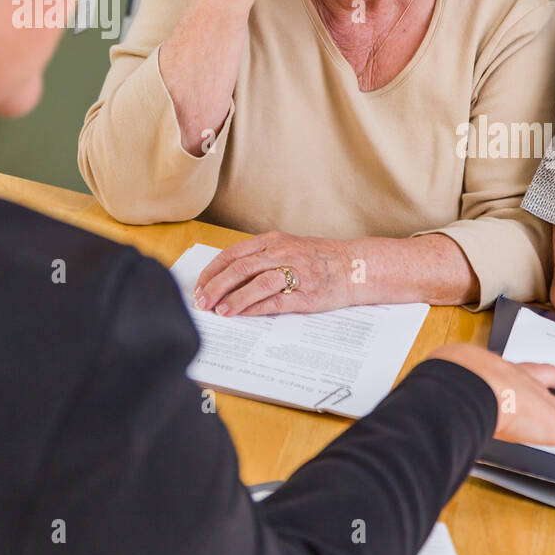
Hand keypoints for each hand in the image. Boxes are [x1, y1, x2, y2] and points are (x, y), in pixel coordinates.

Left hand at [193, 231, 352, 315]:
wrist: (355, 266)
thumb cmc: (320, 259)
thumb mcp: (288, 248)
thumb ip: (260, 258)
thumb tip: (226, 278)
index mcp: (274, 240)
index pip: (233, 254)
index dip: (212, 271)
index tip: (199, 286)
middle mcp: (283, 253)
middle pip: (240, 268)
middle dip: (215, 287)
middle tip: (201, 302)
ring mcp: (296, 273)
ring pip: (257, 283)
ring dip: (234, 299)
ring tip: (219, 311)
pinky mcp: (306, 294)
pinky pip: (276, 301)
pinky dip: (256, 308)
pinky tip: (243, 315)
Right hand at [429, 343, 554, 457]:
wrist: (468, 383)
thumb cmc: (457, 378)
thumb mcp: (453, 374)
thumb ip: (449, 383)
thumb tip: (431, 391)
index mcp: (509, 374)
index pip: (535, 375)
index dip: (542, 381)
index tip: (549, 381)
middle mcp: (532, 386)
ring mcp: (545, 406)